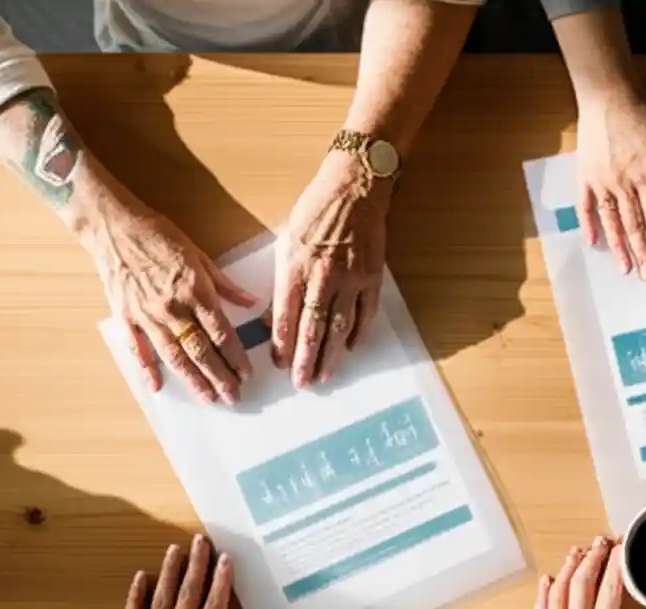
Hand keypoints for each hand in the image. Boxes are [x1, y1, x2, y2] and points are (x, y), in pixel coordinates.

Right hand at [88, 203, 257, 403]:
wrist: (114, 226)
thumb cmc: (159, 235)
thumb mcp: (200, 255)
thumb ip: (225, 284)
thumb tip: (251, 302)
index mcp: (195, 291)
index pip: (222, 333)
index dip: (236, 356)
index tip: (247, 373)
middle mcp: (173, 308)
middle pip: (201, 351)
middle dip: (220, 377)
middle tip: (234, 397)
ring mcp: (147, 315)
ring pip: (174, 356)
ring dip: (193, 380)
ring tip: (209, 398)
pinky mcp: (126, 317)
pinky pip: (138, 349)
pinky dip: (147, 370)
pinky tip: (157, 387)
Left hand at [119, 536, 265, 608]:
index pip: (214, 608)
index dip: (221, 581)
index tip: (226, 559)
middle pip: (188, 597)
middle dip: (196, 566)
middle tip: (201, 541)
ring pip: (160, 602)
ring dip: (169, 573)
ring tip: (175, 549)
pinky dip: (135, 598)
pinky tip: (141, 577)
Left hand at [273, 153, 387, 387]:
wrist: (354, 188)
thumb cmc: (316, 212)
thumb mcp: (287, 243)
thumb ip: (282, 283)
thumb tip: (273, 319)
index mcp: (296, 267)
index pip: (286, 316)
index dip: (282, 344)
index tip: (279, 364)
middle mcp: (323, 276)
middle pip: (312, 328)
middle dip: (305, 359)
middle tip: (301, 382)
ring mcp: (351, 278)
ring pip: (339, 326)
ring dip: (330, 355)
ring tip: (324, 374)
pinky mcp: (372, 276)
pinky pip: (366, 313)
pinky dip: (358, 333)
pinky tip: (351, 349)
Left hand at [535, 537, 645, 608]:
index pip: (609, 590)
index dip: (616, 564)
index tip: (621, 546)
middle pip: (582, 584)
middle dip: (592, 558)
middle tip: (601, 540)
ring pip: (558, 595)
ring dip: (568, 569)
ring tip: (576, 551)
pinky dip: (542, 595)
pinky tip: (546, 581)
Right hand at [576, 88, 645, 280]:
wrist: (609, 96)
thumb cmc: (642, 116)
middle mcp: (624, 185)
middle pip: (635, 227)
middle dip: (643, 253)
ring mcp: (602, 182)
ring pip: (612, 222)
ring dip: (619, 248)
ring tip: (625, 269)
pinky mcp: (585, 176)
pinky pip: (586, 207)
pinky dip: (589, 225)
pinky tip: (593, 243)